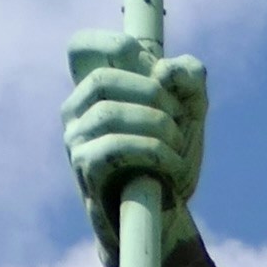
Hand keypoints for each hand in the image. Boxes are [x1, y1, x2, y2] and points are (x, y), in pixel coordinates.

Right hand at [63, 27, 208, 261]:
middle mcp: (77, 111)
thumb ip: (189, 79)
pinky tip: (174, 167)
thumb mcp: (190, 114)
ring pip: (108, 113)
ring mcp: (75, 141)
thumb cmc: (171, 162)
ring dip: (157, 127)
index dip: (117, 45)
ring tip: (179, 148)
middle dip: (152, 93)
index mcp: (97, 91)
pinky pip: (113, 147)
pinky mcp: (85, 170)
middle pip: (101, 78)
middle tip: (179, 117)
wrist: (165, 220)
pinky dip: (153, 152)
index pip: (81, 46)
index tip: (157, 72)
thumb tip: (164, 70)